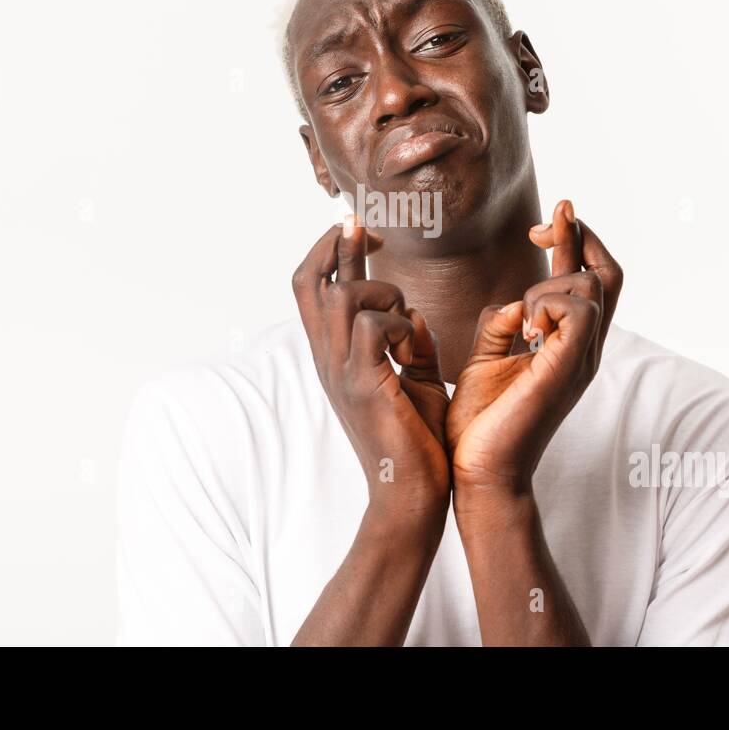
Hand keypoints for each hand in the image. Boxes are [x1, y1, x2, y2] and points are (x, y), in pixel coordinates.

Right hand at [292, 218, 451, 524]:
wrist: (412, 495)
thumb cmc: (417, 441)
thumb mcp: (414, 379)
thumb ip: (410, 344)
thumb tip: (415, 315)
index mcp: (334, 356)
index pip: (311, 287)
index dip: (329, 250)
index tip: (362, 234)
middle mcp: (327, 359)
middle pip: (311, 281)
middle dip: (341, 247)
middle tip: (371, 236)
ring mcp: (340, 372)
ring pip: (343, 297)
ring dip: (384, 294)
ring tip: (408, 325)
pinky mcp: (363, 385)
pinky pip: (373, 327)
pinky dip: (401, 326)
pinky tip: (414, 352)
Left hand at [447, 200, 622, 497]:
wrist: (477, 472)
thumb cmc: (480, 424)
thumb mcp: (486, 358)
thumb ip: (502, 324)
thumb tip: (514, 301)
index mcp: (567, 345)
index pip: (589, 279)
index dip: (574, 241)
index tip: (543, 224)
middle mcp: (583, 349)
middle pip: (607, 273)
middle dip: (576, 237)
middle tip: (540, 228)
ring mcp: (579, 360)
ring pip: (593, 285)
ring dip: (548, 282)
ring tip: (521, 319)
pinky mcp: (565, 368)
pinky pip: (580, 309)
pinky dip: (548, 301)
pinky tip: (525, 324)